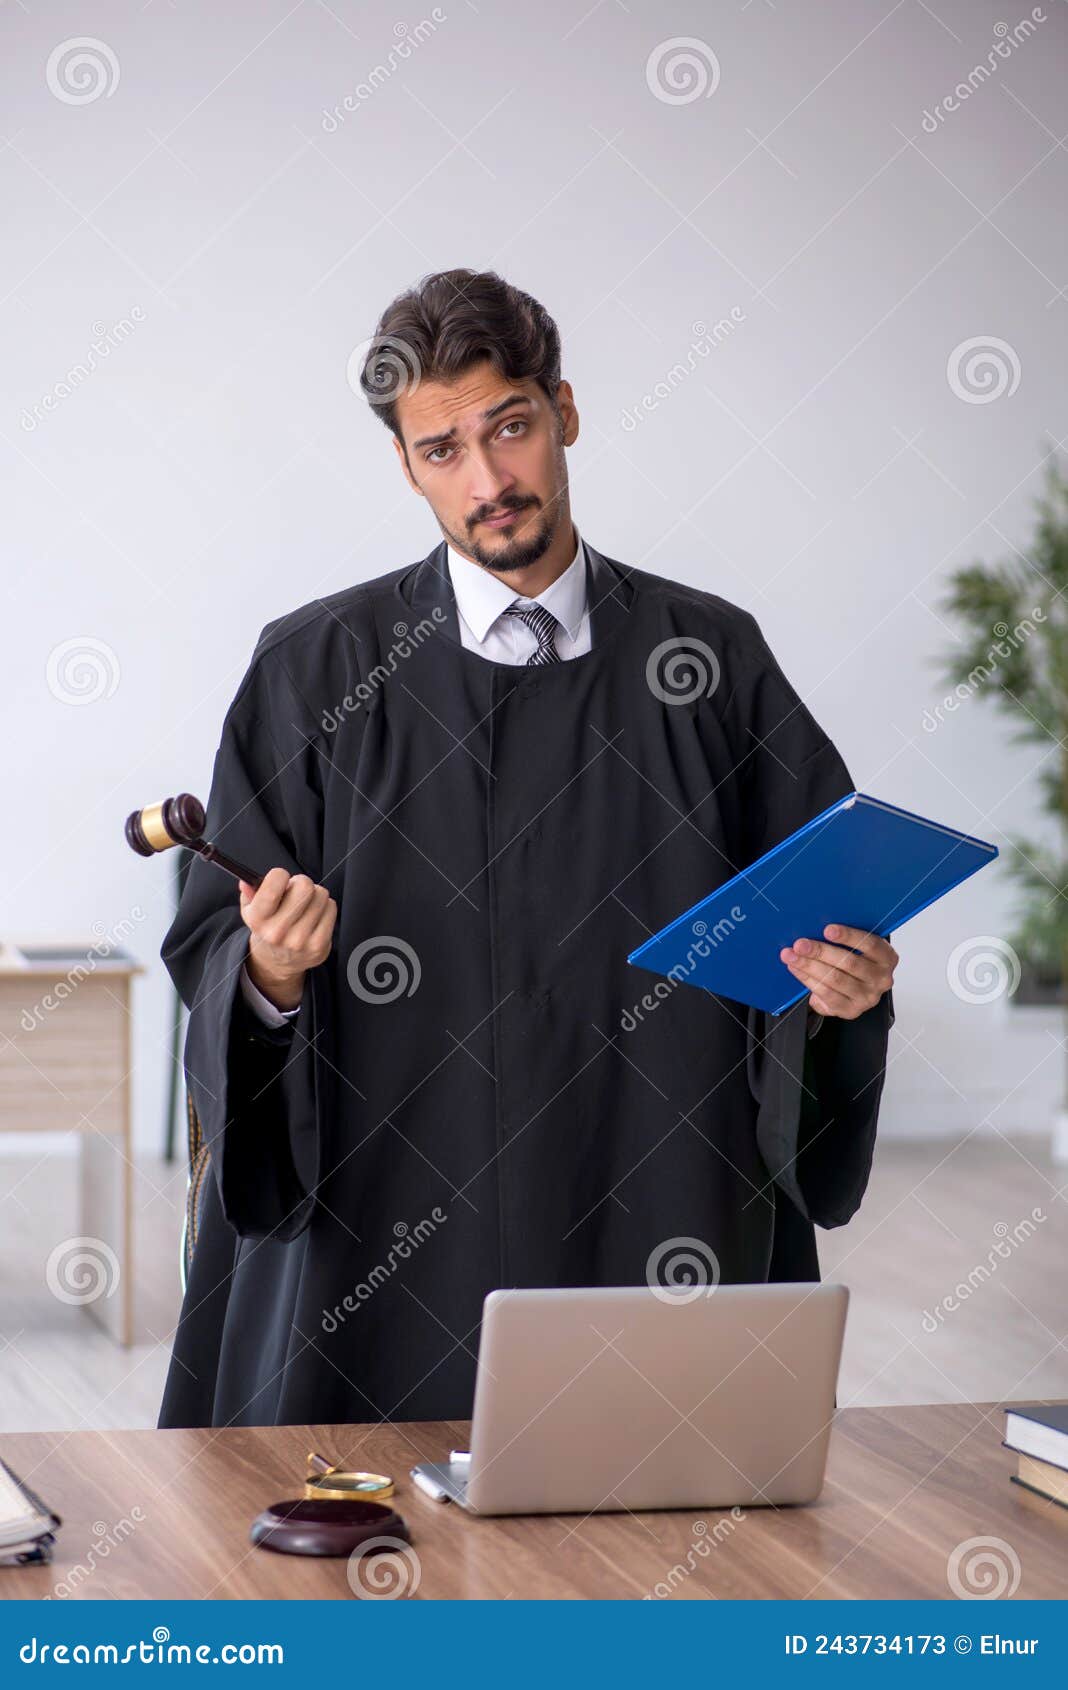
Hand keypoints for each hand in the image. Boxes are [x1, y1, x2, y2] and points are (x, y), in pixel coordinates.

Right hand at [239, 868, 336, 1010]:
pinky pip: (331, 908)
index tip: (280, 879)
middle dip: (301, 882)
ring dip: (315, 895)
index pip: (274, 884)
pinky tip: (314, 916)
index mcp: (258, 919)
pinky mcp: (319, 945)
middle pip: (305, 886)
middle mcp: (277, 932)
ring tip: (305, 906)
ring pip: (321, 895)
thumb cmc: (267, 927)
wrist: (278, 961)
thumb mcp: (251, 910)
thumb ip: (249, 892)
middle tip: (296, 891)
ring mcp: (300, 940)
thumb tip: (246, 881)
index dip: (280, 875)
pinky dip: (325, 907)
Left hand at [780, 924, 896, 1020]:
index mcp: (887, 957)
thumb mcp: (858, 947)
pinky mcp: (851, 1010)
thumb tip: (818, 924)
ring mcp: (867, 997)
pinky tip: (796, 969)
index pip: (871, 944)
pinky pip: (826, 993)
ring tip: (791, 955)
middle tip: (800, 944)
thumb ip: (847, 938)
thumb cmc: (854, 961)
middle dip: (821, 951)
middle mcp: (881, 979)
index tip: (827, 929)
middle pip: (849, 963)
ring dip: (809, 966)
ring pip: (835, 979)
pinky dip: (807, 979)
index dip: (849, 936)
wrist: (855, 991)